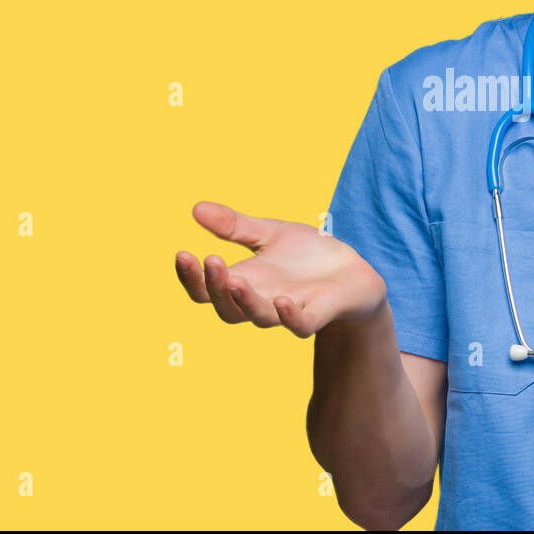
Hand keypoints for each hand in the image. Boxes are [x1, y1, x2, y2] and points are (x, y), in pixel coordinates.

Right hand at [175, 201, 387, 336]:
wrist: (351, 269)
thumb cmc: (306, 255)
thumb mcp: (269, 233)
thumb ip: (235, 227)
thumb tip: (195, 208)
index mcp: (244, 283)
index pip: (206, 291)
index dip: (191, 277)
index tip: (182, 253)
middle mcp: (260, 301)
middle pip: (226, 308)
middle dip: (214, 287)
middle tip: (210, 260)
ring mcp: (288, 310)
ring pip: (258, 317)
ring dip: (245, 301)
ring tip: (235, 279)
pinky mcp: (318, 314)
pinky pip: (301, 325)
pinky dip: (291, 317)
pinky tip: (283, 302)